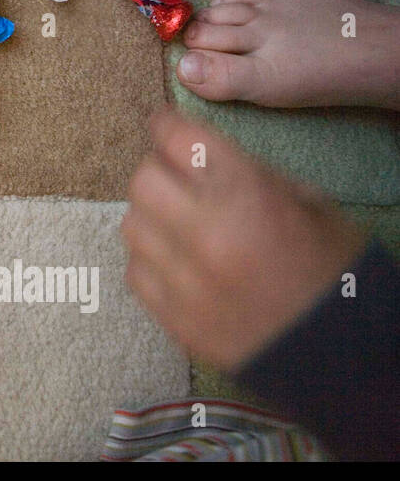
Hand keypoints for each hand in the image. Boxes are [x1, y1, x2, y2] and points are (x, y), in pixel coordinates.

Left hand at [121, 110, 364, 371]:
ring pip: (132, 225)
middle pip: (144, 180)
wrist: (346, 355)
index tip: (164, 125)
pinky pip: (136, 271)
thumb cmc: (336, 272)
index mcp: (247, 198)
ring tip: (178, 221)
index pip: (179, 140)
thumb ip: (249, 174)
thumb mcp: (310, 204)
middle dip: (158, 170)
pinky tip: (177, 260)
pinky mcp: (174, 319)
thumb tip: (199, 158)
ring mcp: (186, 281)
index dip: (167, 126)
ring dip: (151, 216)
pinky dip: (151, 259)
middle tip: (176, 177)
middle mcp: (208, 236)